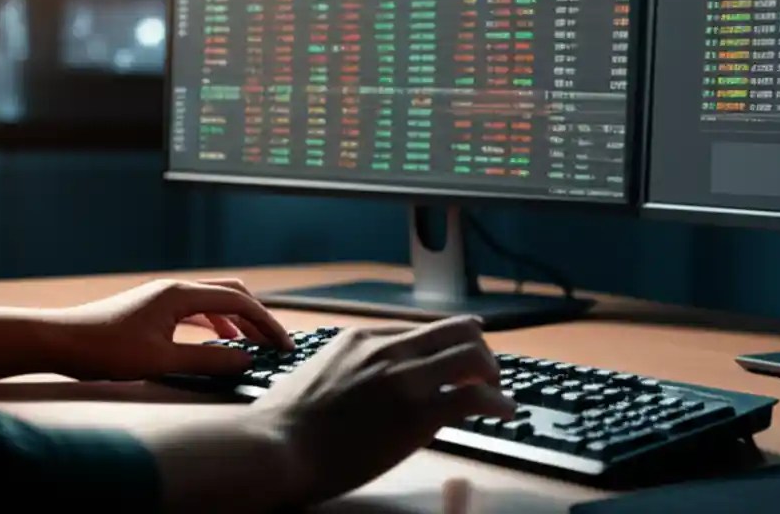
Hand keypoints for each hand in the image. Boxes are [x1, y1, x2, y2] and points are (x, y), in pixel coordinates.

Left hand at [52, 278, 293, 380]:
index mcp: (181, 294)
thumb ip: (207, 359)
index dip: (266, 323)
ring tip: (252, 346)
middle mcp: (176, 289)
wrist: (56, 340)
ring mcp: (163, 297)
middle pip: (231, 293)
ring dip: (237, 321)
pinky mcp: (153, 309)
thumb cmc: (104, 349)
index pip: (239, 301)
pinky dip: (216, 324)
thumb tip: (245, 360)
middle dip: (257, 316)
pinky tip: (218, 342)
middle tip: (274, 342)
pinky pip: (196, 311)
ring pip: (214, 301)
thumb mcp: (161, 360)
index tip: (284, 345)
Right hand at [251, 316, 516, 505]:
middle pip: (456, 331)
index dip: (448, 345)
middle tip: (487, 373)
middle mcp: (388, 349)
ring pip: (471, 355)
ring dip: (492, 373)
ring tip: (497, 394)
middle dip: (478, 351)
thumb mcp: (317, 373)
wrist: (275, 448)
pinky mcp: (418, 413)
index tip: (460, 359)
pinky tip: (505, 413)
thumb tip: (364, 380)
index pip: (422, 330)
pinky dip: (498, 402)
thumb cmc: (283, 425)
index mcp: (362, 337)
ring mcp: (405, 379)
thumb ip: (348, 367)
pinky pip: (474, 397)